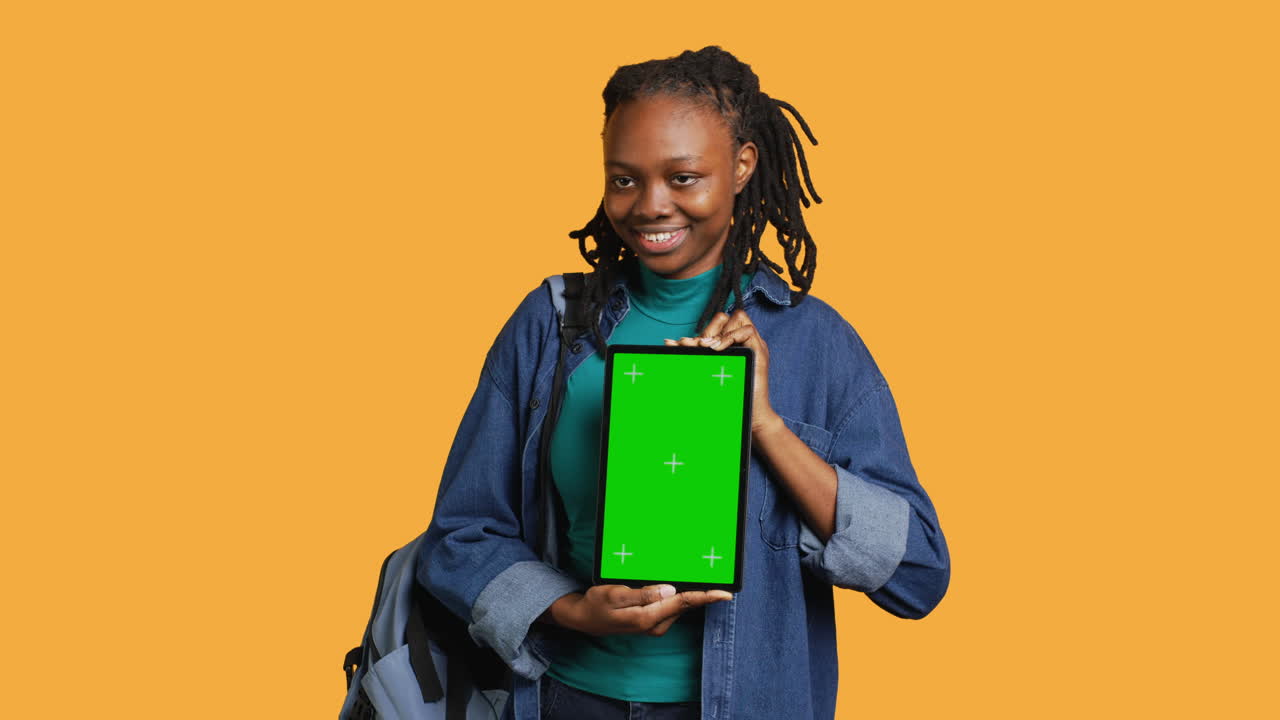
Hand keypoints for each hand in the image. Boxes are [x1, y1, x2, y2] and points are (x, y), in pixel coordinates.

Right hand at [546, 584, 731, 636]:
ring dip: (693, 595)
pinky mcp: (652, 620)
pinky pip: (672, 607)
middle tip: (723, 584)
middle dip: (704, 594)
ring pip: (680, 606)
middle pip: (686, 605)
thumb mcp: (616, 594)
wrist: (586, 619)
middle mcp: (655, 624)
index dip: (705, 596)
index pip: (682, 603)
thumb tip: (669, 589)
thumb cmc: (598, 605)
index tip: (724, 594)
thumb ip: (642, 593)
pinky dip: (682, 597)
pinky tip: (685, 588)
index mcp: (648, 617)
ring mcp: (654, 624)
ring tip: (709, 583)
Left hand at [666, 309, 781, 436]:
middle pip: (725, 317)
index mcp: (728, 343)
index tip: (686, 343)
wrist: (745, 410)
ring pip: (738, 317)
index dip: (701, 329)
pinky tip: (718, 349)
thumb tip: (669, 342)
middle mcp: (740, 340)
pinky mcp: (759, 349)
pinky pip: (747, 330)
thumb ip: (693, 355)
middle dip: (709, 330)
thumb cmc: (726, 393)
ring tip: (709, 348)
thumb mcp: (705, 369)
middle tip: (700, 346)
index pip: (715, 323)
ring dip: (720, 331)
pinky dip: (730, 337)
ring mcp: (751, 343)